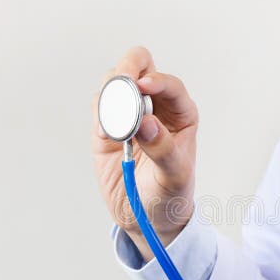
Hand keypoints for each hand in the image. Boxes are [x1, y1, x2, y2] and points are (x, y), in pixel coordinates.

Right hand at [92, 47, 197, 260]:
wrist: (145, 215)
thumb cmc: (169, 194)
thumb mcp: (174, 177)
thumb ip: (163, 149)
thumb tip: (146, 123)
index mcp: (180, 113)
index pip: (169, 84)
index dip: (157, 81)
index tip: (143, 88)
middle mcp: (155, 105)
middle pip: (140, 64)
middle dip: (129, 70)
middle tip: (122, 87)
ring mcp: (129, 112)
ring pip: (115, 80)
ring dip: (111, 95)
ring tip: (114, 126)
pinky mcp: (107, 123)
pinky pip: (100, 103)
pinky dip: (99, 112)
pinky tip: (106, 134)